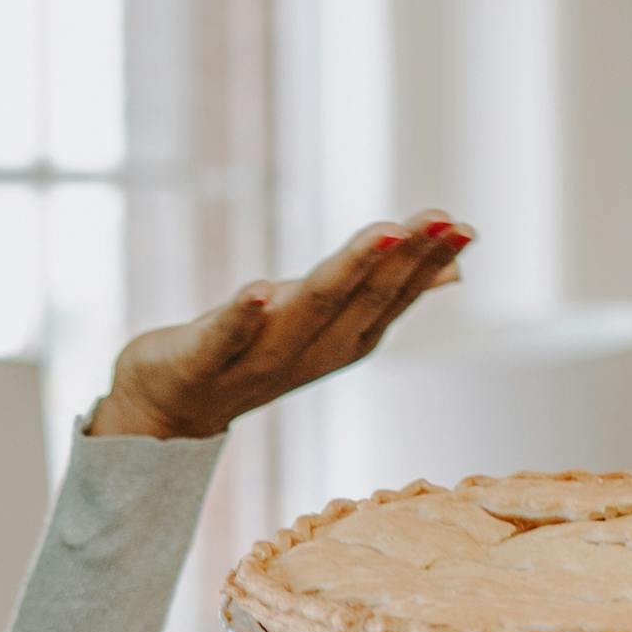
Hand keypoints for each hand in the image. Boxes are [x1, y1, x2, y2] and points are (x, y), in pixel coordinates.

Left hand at [89, 215, 470, 442]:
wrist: (167, 413)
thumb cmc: (252, 353)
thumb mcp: (323, 324)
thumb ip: (383, 297)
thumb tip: (452, 272)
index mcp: (340, 342)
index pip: (393, 297)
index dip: (429, 261)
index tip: (463, 225)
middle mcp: (308, 353)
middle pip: (361, 300)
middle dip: (404, 258)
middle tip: (441, 218)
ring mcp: (256, 360)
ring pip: (307, 312)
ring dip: (347, 272)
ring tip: (384, 232)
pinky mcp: (201, 362)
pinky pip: (224, 338)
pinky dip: (242, 316)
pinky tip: (260, 288)